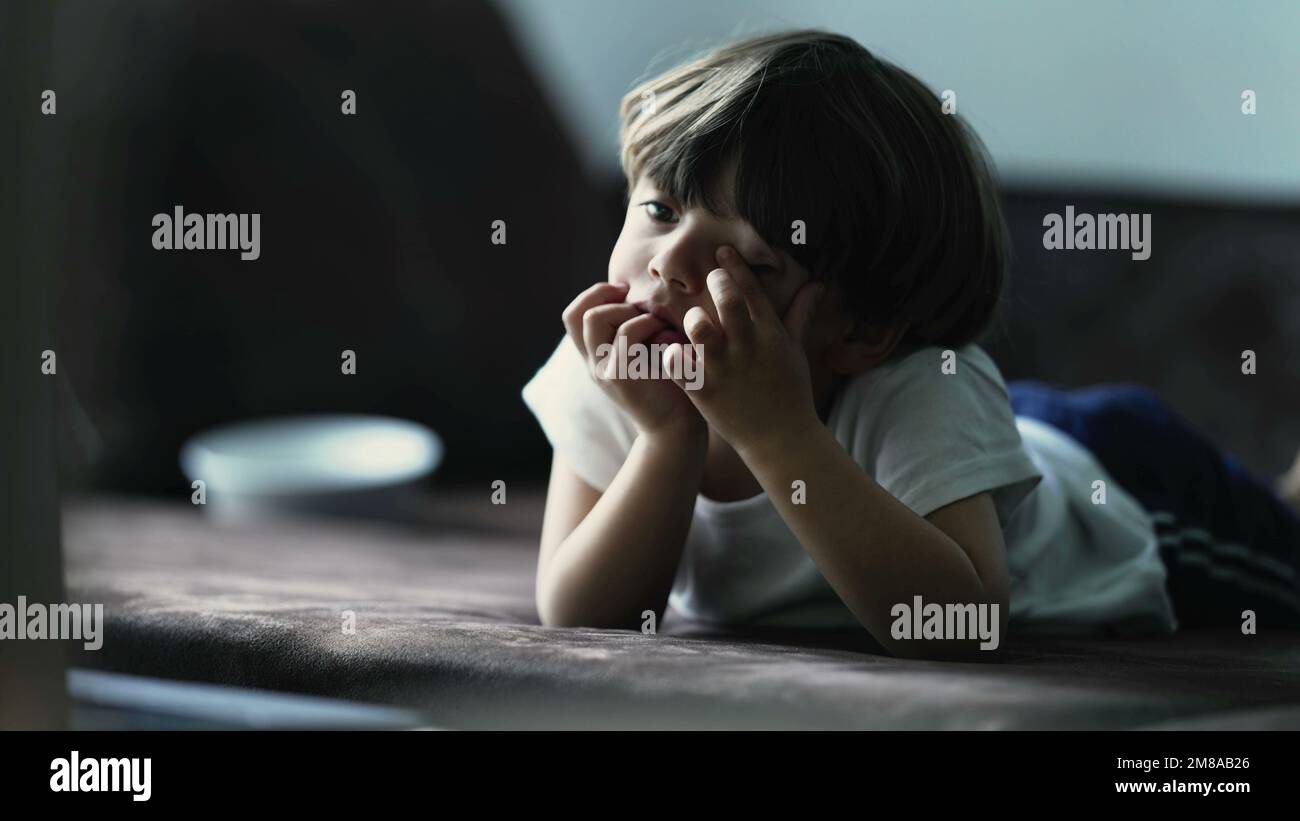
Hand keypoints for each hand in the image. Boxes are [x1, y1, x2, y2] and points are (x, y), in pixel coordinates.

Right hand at [562, 281, 705, 441]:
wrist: (676, 430)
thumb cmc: (668, 387)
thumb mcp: (642, 356)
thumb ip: (630, 333)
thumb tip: (633, 296)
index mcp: (595, 358)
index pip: (572, 316)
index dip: (593, 295)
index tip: (625, 293)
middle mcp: (593, 365)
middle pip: (578, 313)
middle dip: (609, 298)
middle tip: (640, 306)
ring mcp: (603, 371)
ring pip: (596, 318)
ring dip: (630, 310)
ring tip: (657, 324)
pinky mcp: (621, 377)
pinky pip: (626, 333)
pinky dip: (648, 324)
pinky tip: (667, 337)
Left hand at [666, 246, 824, 454]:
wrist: (781, 439)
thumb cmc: (789, 392)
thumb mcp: (795, 350)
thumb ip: (800, 314)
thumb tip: (817, 284)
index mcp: (769, 334)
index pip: (751, 289)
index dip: (735, 266)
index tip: (722, 251)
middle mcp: (747, 347)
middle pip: (727, 299)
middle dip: (716, 282)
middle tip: (711, 281)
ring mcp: (723, 368)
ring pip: (698, 327)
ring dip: (692, 320)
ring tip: (695, 324)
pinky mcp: (703, 390)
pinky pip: (676, 362)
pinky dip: (672, 354)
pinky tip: (676, 354)